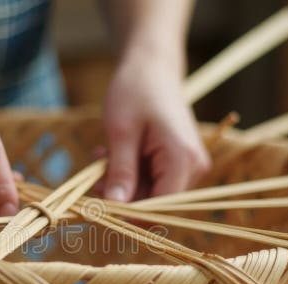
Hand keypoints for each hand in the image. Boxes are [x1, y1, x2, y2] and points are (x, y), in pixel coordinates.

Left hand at [102, 48, 209, 201]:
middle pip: (155, 202)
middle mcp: (193, 167)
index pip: (160, 206)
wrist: (151, 66)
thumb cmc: (136, 91)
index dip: (129, 213)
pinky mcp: (176, 163)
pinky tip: (111, 156)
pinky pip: (151, 180)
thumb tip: (114, 208)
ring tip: (102, 159)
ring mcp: (186, 165)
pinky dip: (129, 174)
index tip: (99, 207)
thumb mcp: (121, 132)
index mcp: (182, 159)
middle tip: (94, 178)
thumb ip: (120, 172)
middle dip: (122, 195)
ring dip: (122, 183)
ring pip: (150, 193)